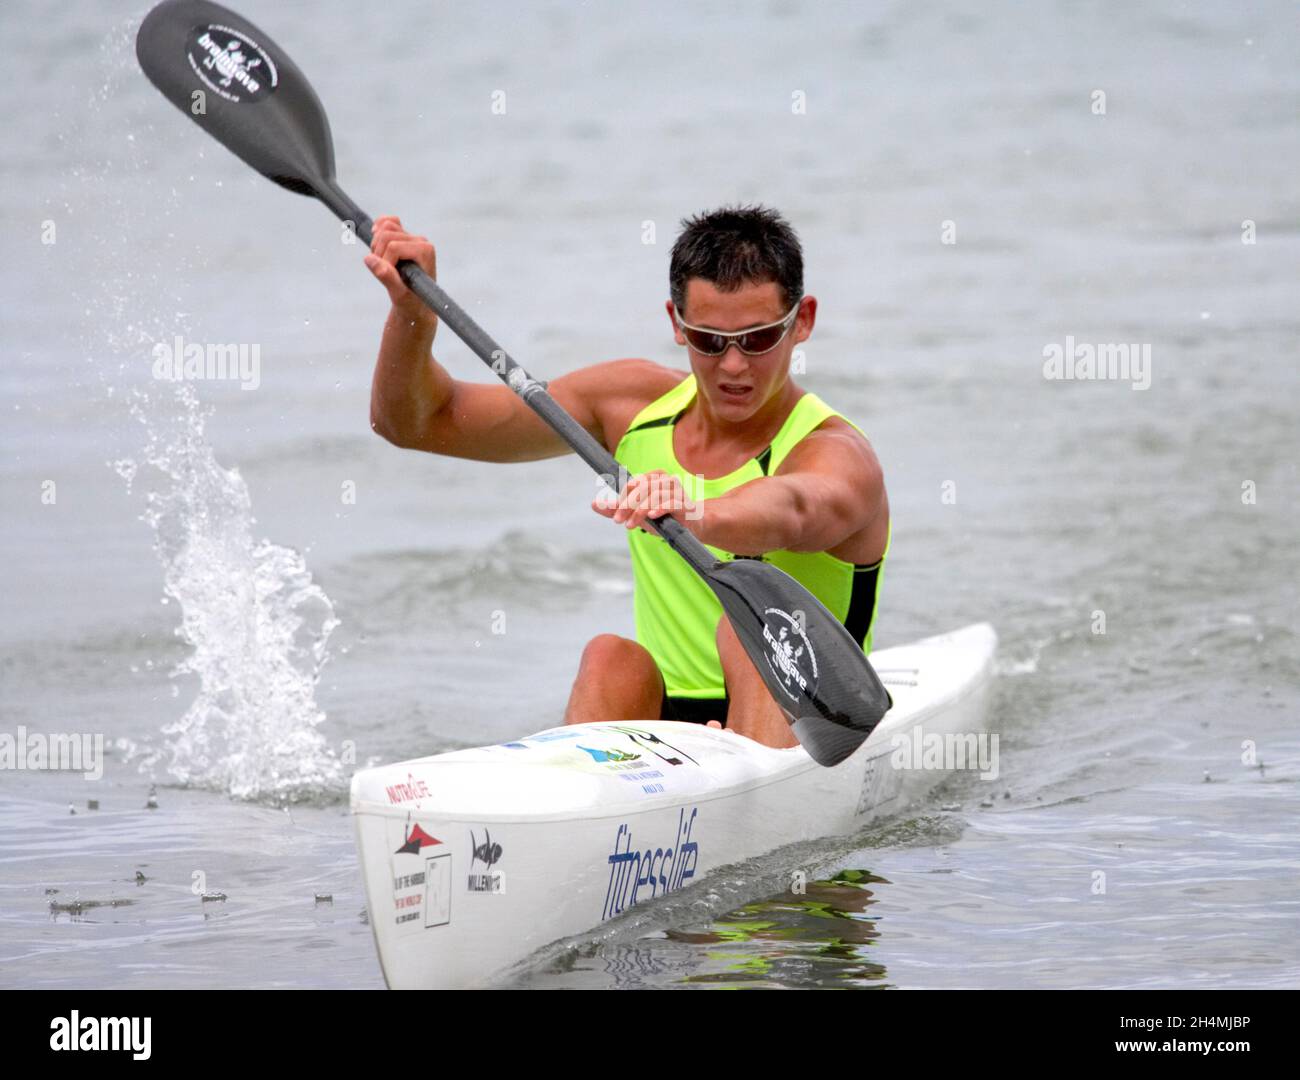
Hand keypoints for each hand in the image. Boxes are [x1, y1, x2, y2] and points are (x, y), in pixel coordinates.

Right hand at [364, 216, 437, 332]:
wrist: (416, 303)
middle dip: (378, 253)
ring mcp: (413, 237)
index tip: (388, 277)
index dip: (384, 262)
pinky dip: (378, 227)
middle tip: (382, 270)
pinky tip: (374, 239)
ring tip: (381, 262)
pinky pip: (389, 222)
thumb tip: (369, 259)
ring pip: (385, 226)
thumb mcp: (399, 293)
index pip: (393, 247)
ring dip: (376, 244)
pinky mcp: (405, 236)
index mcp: (425, 251)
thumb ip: (387, 277)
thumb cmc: (411, 301)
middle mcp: (421, 241)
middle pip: (387, 234)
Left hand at [592, 470, 698, 531]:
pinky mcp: (686, 505)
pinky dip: (660, 508)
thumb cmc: (664, 517)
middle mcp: (666, 480)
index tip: (615, 514)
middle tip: (618, 521)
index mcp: (654, 477)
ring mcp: (678, 491)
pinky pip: (671, 502)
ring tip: (630, 525)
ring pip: (654, 494)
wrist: (692, 527)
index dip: (623, 497)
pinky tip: (651, 517)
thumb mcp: (637, 513)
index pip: (634, 483)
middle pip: (643, 487)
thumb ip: (617, 509)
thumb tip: (594, 504)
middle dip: (627, 505)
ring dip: (640, 511)